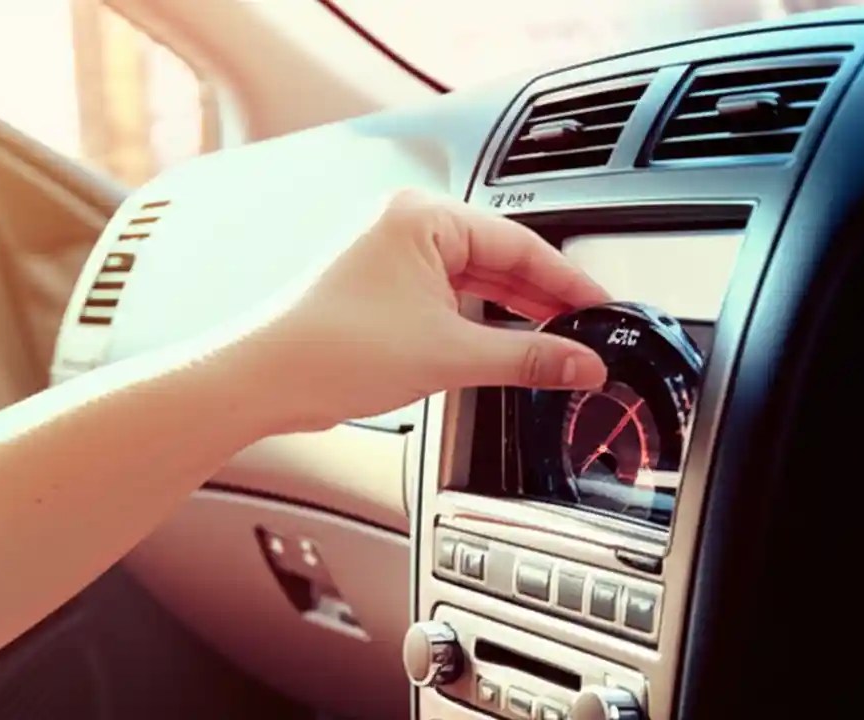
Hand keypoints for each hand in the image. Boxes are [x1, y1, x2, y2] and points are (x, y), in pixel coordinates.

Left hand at [248, 190, 610, 430]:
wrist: (262, 381)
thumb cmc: (330, 350)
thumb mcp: (449, 354)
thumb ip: (528, 357)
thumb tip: (582, 363)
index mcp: (423, 216)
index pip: (521, 243)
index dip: (569, 281)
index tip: (602, 309)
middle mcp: (408, 224)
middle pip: (501, 256)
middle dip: (545, 298)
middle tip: (587, 332)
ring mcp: (395, 254)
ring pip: (478, 277)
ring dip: (516, 310)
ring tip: (557, 342)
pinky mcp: (386, 286)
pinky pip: (452, 294)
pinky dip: (483, 319)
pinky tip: (510, 342)